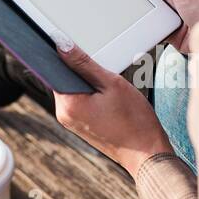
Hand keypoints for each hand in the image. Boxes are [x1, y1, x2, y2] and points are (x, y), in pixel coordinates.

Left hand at [52, 38, 173, 180]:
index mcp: (68, 105)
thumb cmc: (134, 122)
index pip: (52, 70)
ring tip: (111, 92)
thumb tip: (63, 47)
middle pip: (64, 79)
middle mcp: (64, 115)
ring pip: (74, 90)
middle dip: (82, 71)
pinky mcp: (81, 125)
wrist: (146, 152)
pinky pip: (81, 101)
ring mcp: (72, 122)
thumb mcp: (112, 84)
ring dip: (90, 84)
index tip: (77, 51)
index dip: (64, 56)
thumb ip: (85, 64)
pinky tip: (110, 101)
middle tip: (105, 76)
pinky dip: (93, 95)